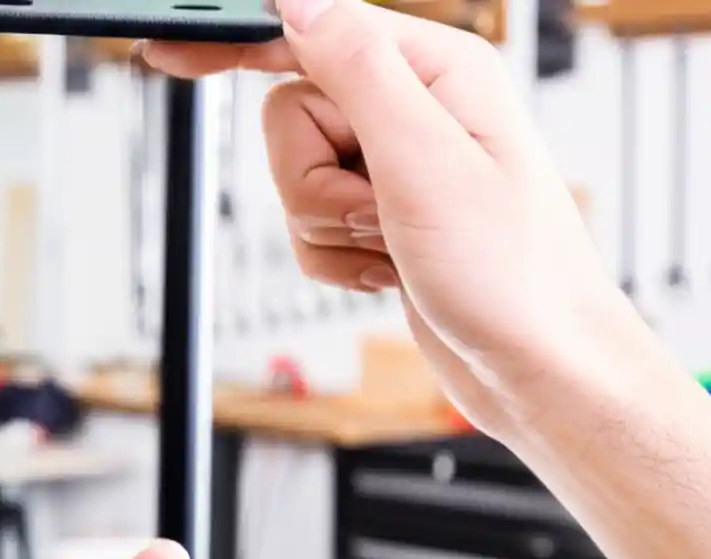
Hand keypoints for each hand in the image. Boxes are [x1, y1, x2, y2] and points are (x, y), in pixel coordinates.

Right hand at [143, 0, 643, 444]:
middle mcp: (414, 112)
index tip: (174, 53)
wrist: (536, 369)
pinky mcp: (381, 219)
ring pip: (294, 177)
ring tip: (390, 246)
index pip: (313, 31)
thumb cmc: (513, 275)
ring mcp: (395, 170)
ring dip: (328, 227)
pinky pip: (310, 226)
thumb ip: (358, 70)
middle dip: (314, 180)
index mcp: (435, 72)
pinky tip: (386, 271)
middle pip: (291, 116)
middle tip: (372, 211)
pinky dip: (335, 259)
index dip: (240, 41)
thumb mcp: (427, 161)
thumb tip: (300, 2)